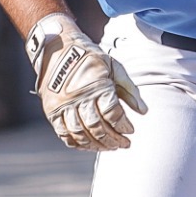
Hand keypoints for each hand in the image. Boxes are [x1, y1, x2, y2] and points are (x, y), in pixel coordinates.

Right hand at [26, 12, 146, 150]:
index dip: (123, 125)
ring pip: (81, 134)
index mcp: (96, 85)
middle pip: (97, 127)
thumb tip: (143, 111)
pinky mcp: (52, 111)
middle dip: (114, 139)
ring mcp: (63, 105)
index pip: (112, 113)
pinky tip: (90, 146)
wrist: (58, 49)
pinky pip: (64, 134)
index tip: (131, 130)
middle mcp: (79, 97)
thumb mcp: (114, 67)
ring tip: (110, 147)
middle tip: (124, 144)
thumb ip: (129, 90)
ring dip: (98, 145)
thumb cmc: (91, 58)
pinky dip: (78, 143)